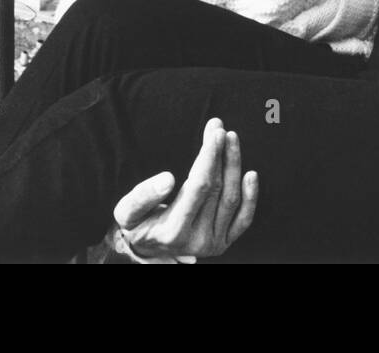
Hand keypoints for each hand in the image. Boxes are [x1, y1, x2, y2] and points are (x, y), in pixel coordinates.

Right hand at [112, 118, 257, 260]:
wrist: (148, 248)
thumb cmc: (137, 223)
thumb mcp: (127, 211)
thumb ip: (143, 196)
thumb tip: (167, 179)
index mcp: (173, 231)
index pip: (199, 187)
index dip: (209, 157)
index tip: (214, 133)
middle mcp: (197, 241)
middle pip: (216, 189)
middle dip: (220, 154)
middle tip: (219, 129)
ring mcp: (213, 243)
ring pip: (231, 199)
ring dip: (234, 166)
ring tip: (231, 139)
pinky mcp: (224, 242)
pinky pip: (244, 219)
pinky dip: (251, 197)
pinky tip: (251, 174)